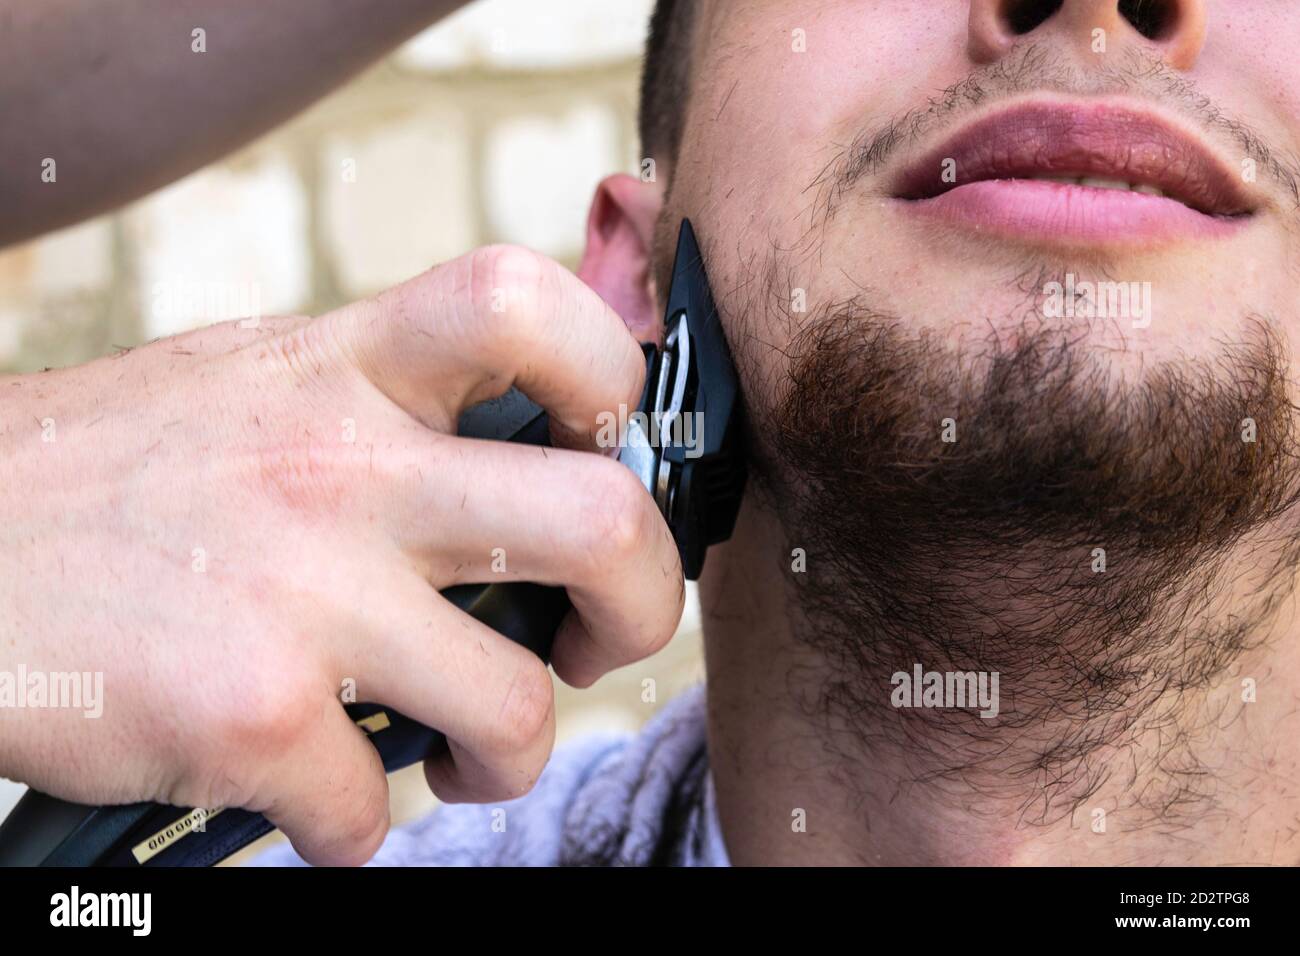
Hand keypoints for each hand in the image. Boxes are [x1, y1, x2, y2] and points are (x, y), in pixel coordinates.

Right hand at [0, 246, 683, 864]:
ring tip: (458, 752)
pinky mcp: (250, 713)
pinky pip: (375, 810)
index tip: (608, 453)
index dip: (614, 376)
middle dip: (645, 605)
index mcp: (349, 366)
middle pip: (601, 520)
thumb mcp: (263, 386)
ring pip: (519, 704)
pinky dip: (358, 821)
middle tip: (598, 641)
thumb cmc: (120, 476)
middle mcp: (342, 466)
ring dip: (508, 755)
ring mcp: (302, 592)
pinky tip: (311, 790)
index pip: (534, 309)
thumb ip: (391, 401)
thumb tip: (538, 442)